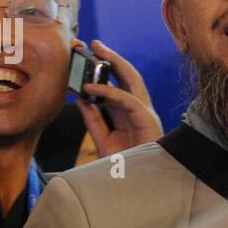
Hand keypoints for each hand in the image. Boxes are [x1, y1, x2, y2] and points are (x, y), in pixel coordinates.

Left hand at [74, 39, 162, 157]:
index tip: (87, 55)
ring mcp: (145, 112)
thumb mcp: (103, 138)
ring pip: (132, 80)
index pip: (118, 83)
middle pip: (128, 76)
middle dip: (112, 58)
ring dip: (115, 63)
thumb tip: (80, 99)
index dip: (104, 69)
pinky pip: (126, 100)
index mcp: (129, 112)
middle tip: (93, 43)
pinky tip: (91, 88)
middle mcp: (138, 108)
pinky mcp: (147, 119)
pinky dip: (108, 92)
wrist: (138, 184)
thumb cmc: (125, 164)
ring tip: (96, 51)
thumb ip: (93, 119)